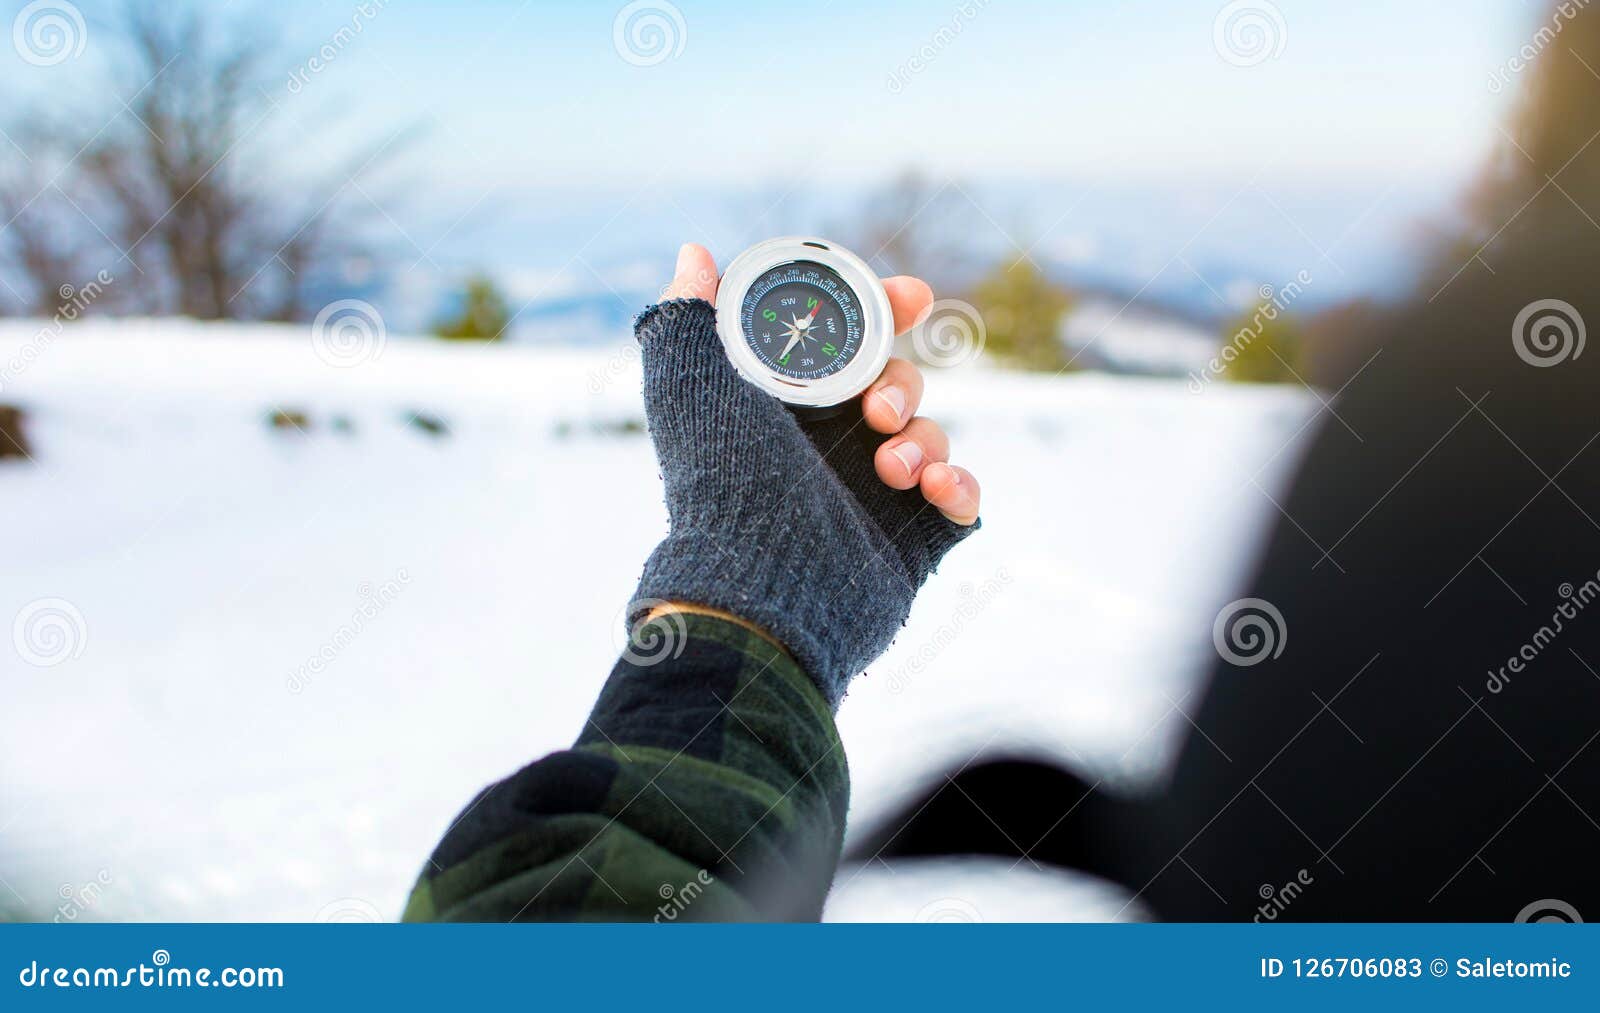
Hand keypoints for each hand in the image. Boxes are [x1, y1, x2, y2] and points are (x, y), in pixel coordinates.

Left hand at [665, 243, 981, 524]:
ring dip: (923, 439)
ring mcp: (872, 494)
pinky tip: (935, 489)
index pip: (847, 344)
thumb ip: (688, 316)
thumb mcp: (691, 386)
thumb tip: (695, 257)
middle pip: (898, 384)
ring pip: (931, 437)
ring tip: (891, 467)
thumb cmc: (721, 481)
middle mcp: (830, 446)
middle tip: (875, 411)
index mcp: (789, 407)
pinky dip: (960, 487)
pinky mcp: (908, 538)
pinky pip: (959, 499)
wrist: (759, 584)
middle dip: (901, 384)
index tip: (911, 297)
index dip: (885, 311)